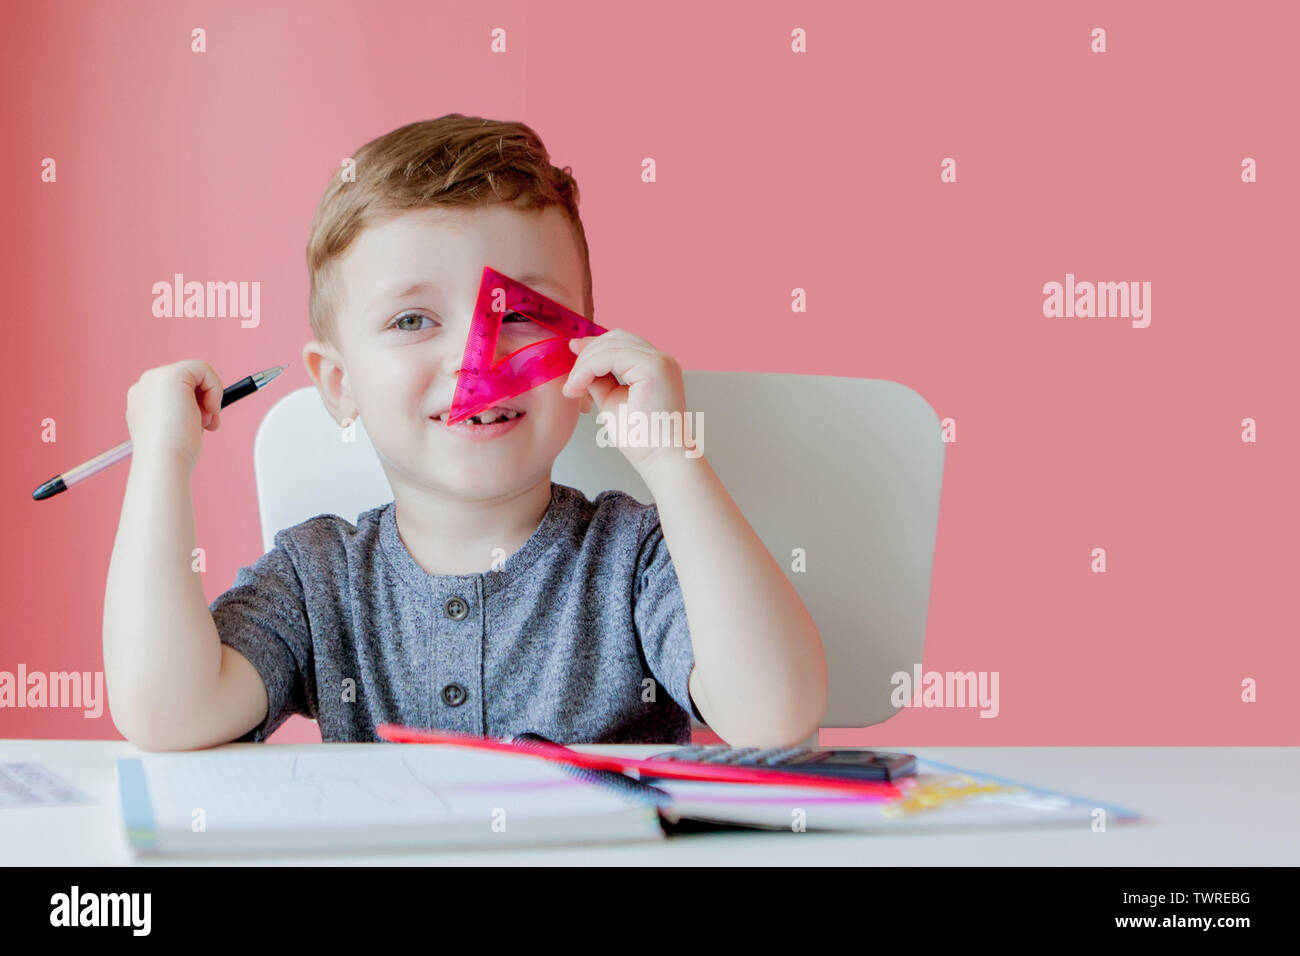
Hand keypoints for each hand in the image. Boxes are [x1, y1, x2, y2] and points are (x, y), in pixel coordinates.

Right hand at [125, 360, 224, 468]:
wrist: (163, 461)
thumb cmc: (173, 453)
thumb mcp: (178, 426)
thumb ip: (186, 411)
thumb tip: (206, 407)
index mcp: (143, 398)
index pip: (179, 390)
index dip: (197, 403)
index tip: (204, 422)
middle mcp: (144, 384)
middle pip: (188, 379)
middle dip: (204, 399)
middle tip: (207, 423)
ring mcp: (155, 378)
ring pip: (197, 373)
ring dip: (210, 397)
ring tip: (205, 422)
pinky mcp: (172, 375)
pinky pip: (204, 369)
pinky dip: (215, 389)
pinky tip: (210, 410)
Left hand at [561, 329, 692, 473]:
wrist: (659, 459)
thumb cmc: (641, 438)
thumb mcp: (612, 399)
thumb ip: (599, 379)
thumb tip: (581, 363)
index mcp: (654, 365)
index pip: (620, 342)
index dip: (593, 346)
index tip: (572, 354)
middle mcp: (661, 359)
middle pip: (615, 337)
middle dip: (587, 353)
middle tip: (570, 379)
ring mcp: (660, 361)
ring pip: (611, 344)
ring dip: (585, 364)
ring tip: (573, 389)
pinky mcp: (654, 368)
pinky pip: (611, 356)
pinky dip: (590, 368)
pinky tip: (579, 386)